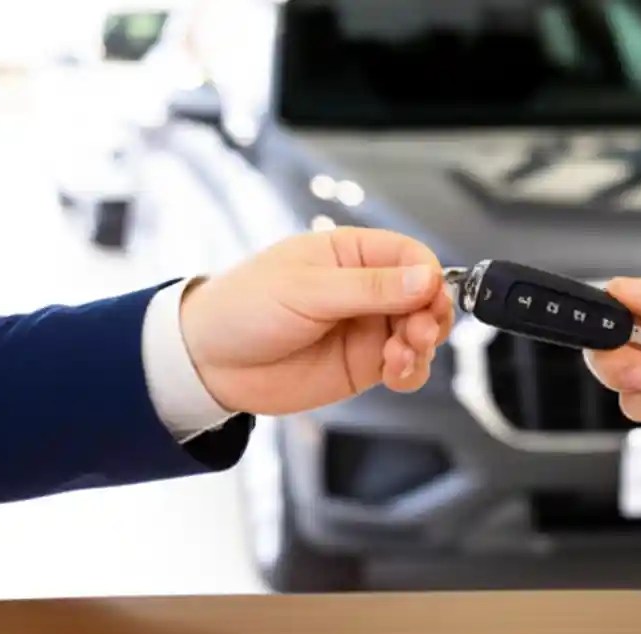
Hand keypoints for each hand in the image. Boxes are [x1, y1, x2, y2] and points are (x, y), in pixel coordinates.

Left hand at [179, 227, 452, 415]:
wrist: (209, 362)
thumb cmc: (243, 307)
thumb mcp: (307, 290)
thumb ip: (370, 288)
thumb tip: (426, 278)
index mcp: (351, 254)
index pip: (412, 257)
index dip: (429, 277)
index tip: (428, 297)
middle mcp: (366, 289)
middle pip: (426, 297)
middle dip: (431, 315)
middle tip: (417, 333)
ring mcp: (367, 328)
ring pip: (421, 334)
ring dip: (422, 346)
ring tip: (400, 357)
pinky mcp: (363, 364)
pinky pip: (405, 367)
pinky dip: (411, 372)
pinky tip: (396, 373)